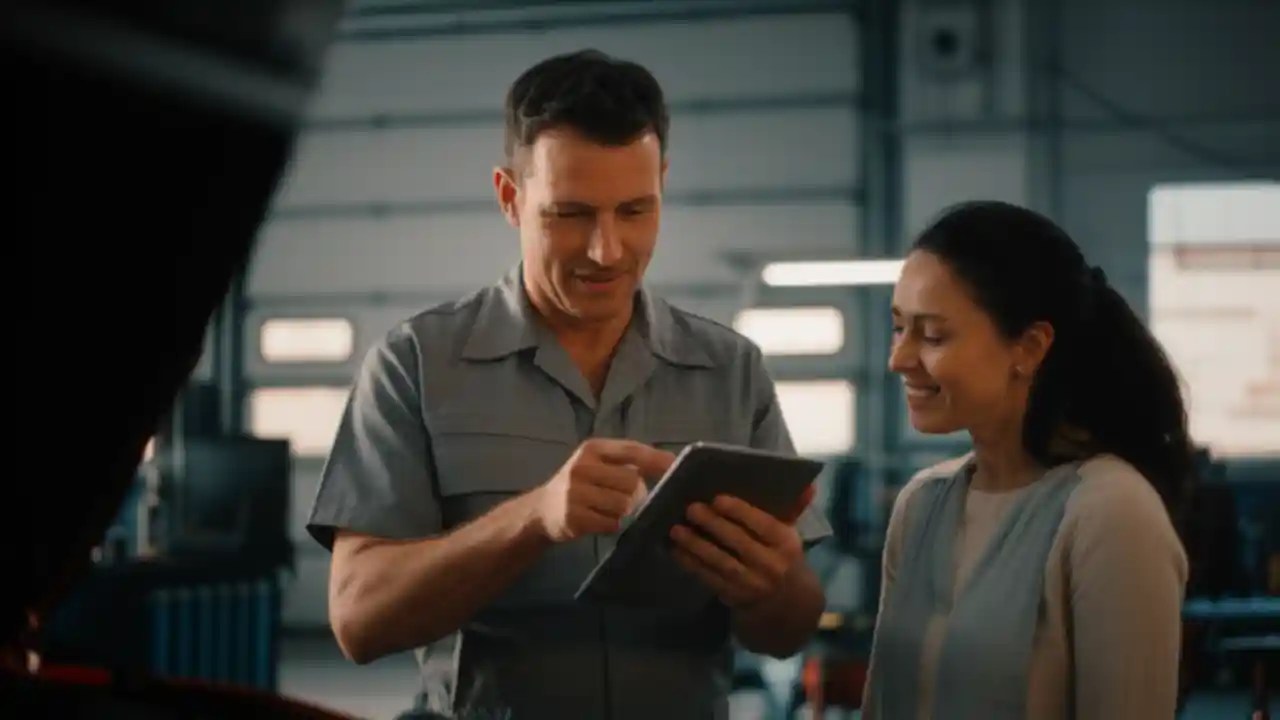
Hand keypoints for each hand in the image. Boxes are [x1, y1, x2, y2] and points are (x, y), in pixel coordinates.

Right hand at [532, 438, 674, 542]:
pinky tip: (601, 521)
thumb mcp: (597, 464)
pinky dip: (612, 525)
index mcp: (592, 449)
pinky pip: (611, 523)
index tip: (676, 465)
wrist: (541, 510)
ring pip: (623, 504)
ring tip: (612, 511)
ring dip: (624, 512)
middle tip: (630, 500)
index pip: (631, 450)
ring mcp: (576, 493)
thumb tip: (669, 463)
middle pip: (632, 481)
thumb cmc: (579, 484)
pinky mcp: (574, 517)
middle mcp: (582, 467)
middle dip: (637, 493)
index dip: (656, 458)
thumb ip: (627, 462)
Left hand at [669, 484, 815, 608]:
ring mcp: (752, 584)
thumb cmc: (781, 556)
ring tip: (676, 529)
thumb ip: (793, 507)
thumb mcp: (790, 533)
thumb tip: (807, 483)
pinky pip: (710, 578)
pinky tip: (676, 550)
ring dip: (696, 546)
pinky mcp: (734, 597)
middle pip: (739, 542)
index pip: (764, 524)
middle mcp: (771, 565)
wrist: (786, 604)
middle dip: (714, 525)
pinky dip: (691, 564)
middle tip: (691, 508)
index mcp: (787, 543)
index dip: (740, 511)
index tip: (717, 498)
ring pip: (721, 562)